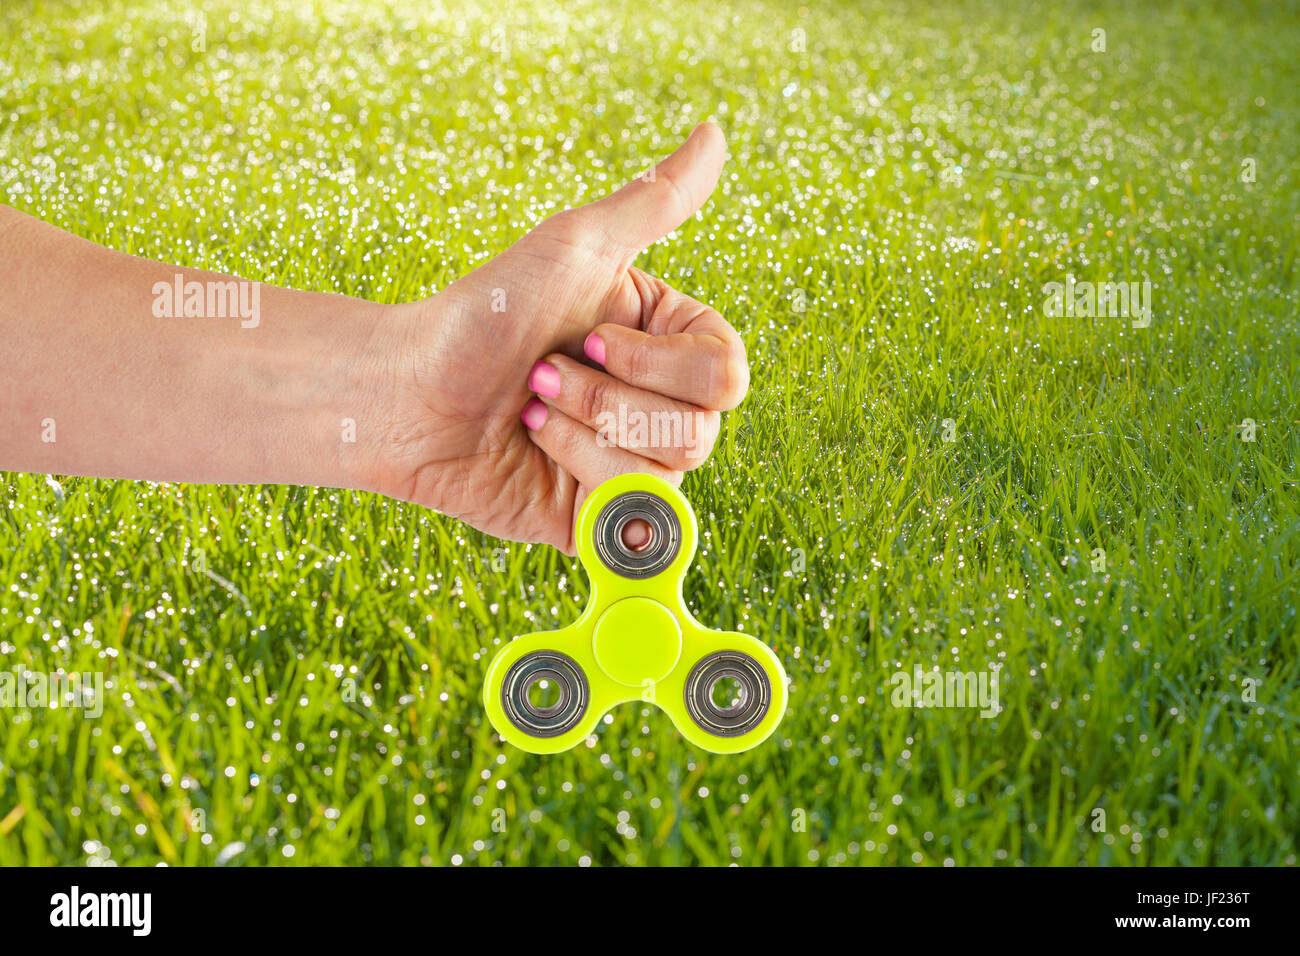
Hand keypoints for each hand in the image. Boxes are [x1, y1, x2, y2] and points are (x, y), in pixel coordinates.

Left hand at [362, 122, 748, 551]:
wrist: (405, 390)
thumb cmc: (484, 311)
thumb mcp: (577, 245)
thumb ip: (658, 200)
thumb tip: (716, 132)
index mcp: (666, 345)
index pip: (727, 373)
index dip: (660, 362)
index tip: (590, 334)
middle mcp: (658, 406)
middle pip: (701, 428)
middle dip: (607, 397)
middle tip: (542, 375)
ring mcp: (630, 464)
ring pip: (665, 469)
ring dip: (583, 430)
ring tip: (530, 410)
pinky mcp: (597, 515)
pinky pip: (627, 509)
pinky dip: (576, 472)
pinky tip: (533, 450)